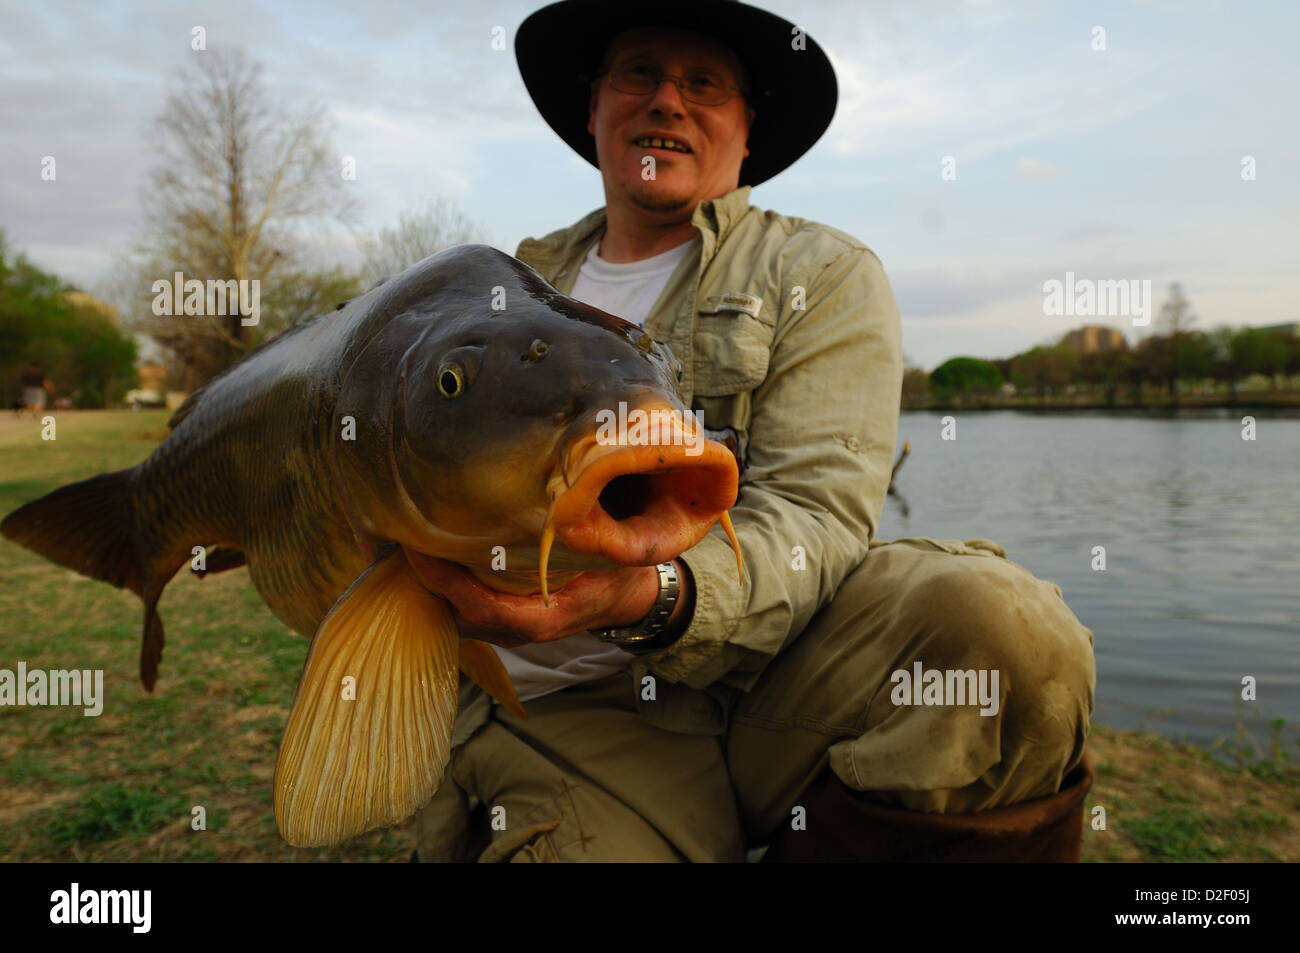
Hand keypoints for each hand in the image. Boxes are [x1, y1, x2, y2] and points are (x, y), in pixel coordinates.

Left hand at [402, 549, 660, 648]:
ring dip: (423, 581)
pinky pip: (456, 605)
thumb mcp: (607, 554)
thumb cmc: (617, 573)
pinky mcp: (496, 619)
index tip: (415, 545)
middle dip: (417, 579)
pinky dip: (437, 581)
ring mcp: (503, 629)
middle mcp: (513, 631)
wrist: (627, 599)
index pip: (476, 605)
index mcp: (538, 620)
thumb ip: (579, 534)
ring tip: (399, 538)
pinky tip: (422, 550)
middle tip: (391, 534)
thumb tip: (554, 493)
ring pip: (448, 611)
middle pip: (450, 612)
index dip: (442, 579)